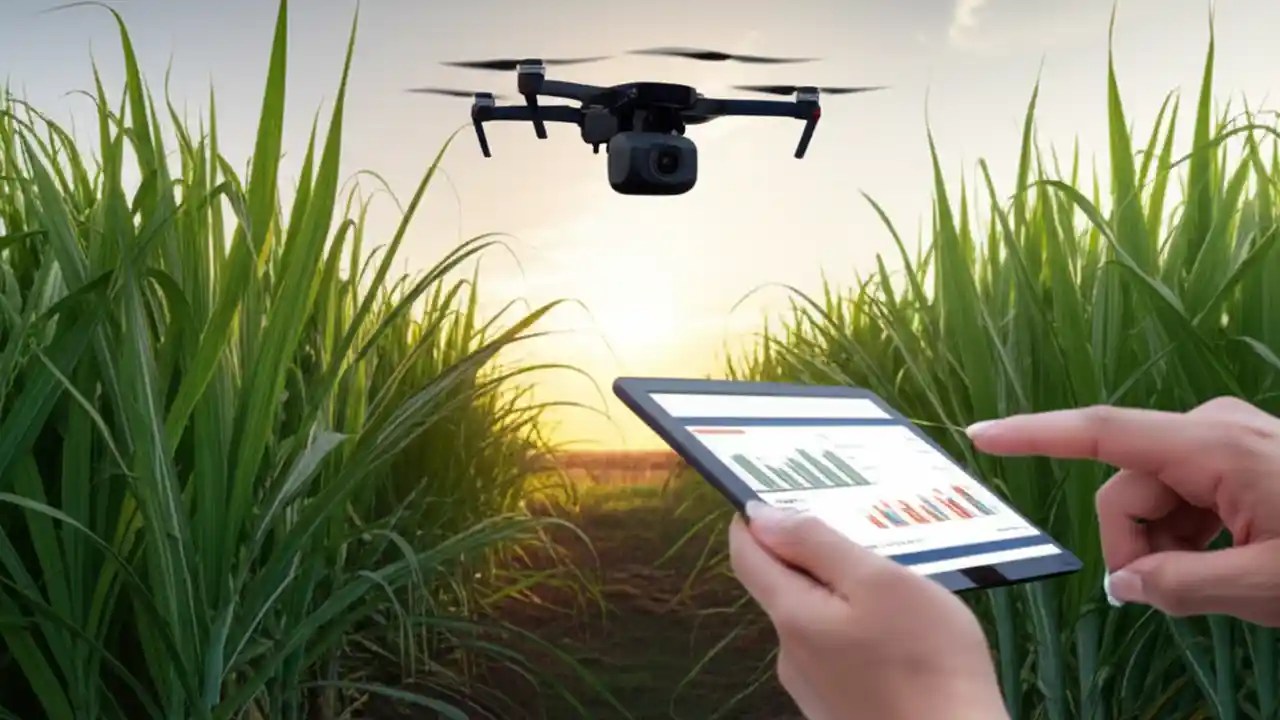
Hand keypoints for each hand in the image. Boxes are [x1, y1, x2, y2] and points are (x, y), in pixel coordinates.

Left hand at [729, 502, 1008, 719]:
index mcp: (792, 616)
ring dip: (842, 599)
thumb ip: (817, 546)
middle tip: (864, 537)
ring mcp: (813, 688)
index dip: (754, 520)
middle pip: (783, 587)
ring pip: (815, 622)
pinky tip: (899, 636)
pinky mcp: (839, 710)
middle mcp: (790, 654)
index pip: (747, 555)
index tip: (780, 493)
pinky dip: (858, 634)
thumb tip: (759, 516)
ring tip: (895, 588)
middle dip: (813, 557)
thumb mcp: (879, 583)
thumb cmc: (927, 662)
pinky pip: (837, 654)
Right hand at [967, 396, 1279, 625]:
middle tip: (1172, 595)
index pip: (1102, 432)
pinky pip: (1184, 497)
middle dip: (1135, 544)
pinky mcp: (1239, 458)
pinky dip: (1190, 535)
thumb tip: (1125, 586)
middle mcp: (1211, 430)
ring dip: (1168, 545)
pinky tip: (1230, 560)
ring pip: (1154, 498)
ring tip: (1223, 580)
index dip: (1035, 434)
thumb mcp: (1266, 585)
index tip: (982, 433)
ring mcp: (1227, 442)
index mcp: (1213, 446)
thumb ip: (1182, 585)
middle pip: (1128, 488)